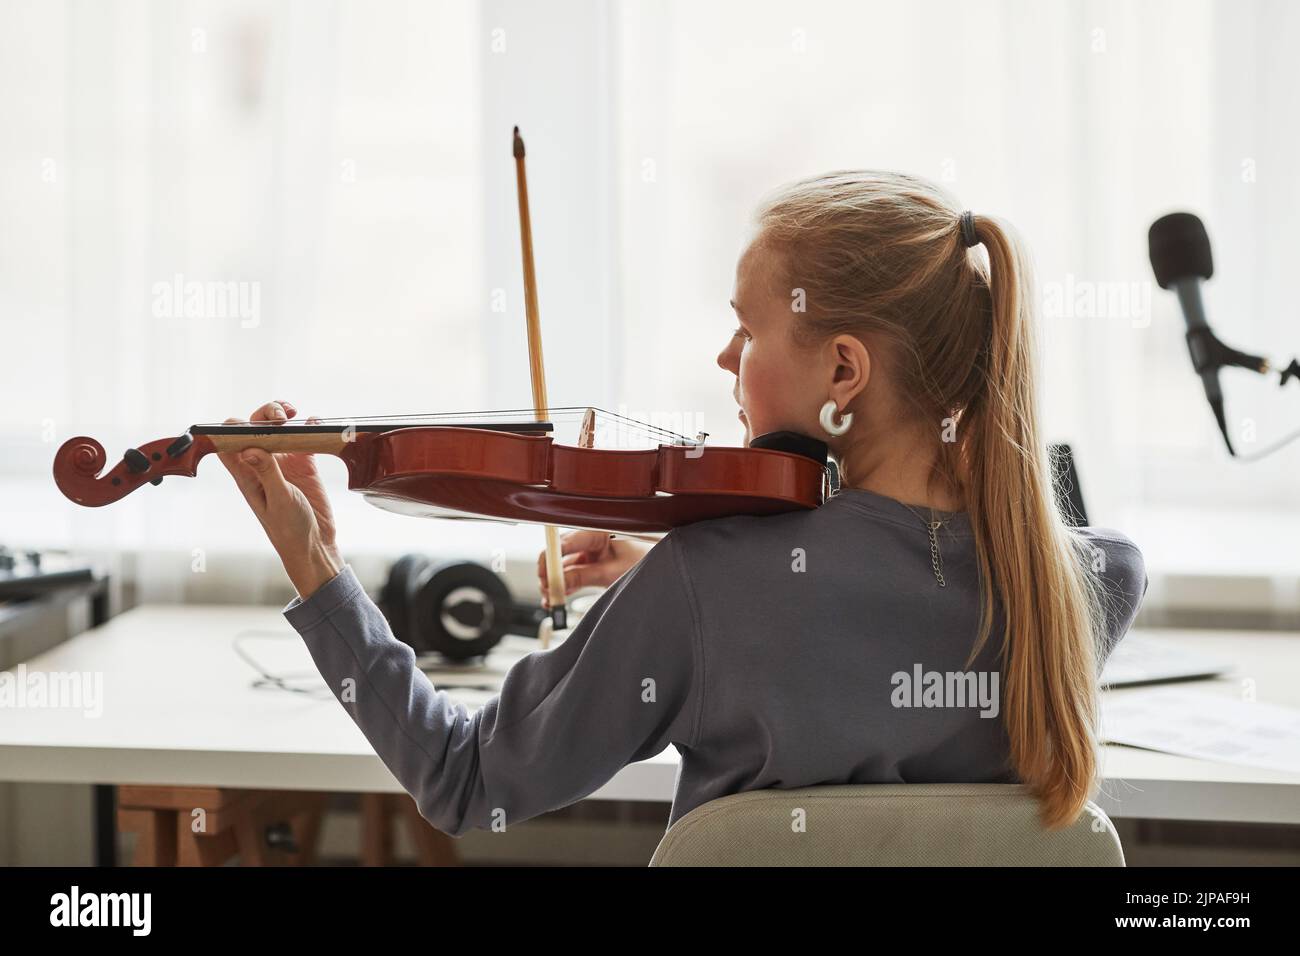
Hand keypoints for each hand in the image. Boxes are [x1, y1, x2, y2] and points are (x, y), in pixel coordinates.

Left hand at [217, 400, 341, 598]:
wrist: (315, 544)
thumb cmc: (289, 529)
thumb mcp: (278, 501)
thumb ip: (267, 473)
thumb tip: (249, 448)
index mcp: (246, 474)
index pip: (228, 444)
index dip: (231, 429)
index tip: (243, 423)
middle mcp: (262, 464)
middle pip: (254, 429)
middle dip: (262, 416)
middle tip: (279, 417)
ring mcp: (284, 463)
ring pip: (278, 430)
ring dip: (283, 417)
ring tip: (291, 413)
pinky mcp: (305, 464)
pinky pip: (304, 439)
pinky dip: (309, 427)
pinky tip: (314, 424)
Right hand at [536, 530, 652, 607]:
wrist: (662, 571)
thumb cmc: (643, 563)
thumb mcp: (611, 572)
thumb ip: (583, 576)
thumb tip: (559, 582)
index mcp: (596, 533)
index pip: (565, 541)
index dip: (551, 556)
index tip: (544, 574)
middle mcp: (589, 542)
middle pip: (559, 555)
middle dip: (549, 572)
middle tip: (546, 590)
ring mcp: (588, 556)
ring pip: (562, 568)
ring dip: (554, 583)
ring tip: (551, 600)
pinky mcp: (590, 568)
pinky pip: (570, 577)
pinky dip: (563, 588)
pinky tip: (556, 600)